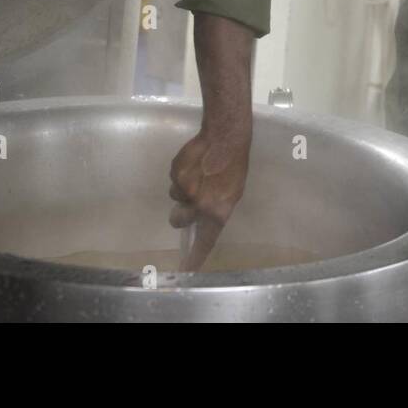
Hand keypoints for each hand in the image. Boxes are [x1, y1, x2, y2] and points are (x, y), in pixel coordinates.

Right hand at [168, 128, 249, 270]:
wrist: (225, 138)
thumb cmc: (234, 166)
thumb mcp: (233, 193)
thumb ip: (216, 210)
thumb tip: (203, 221)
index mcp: (217, 212)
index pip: (204, 241)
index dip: (195, 257)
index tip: (186, 270)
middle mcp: (199, 204)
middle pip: (178, 220)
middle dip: (181, 212)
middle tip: (191, 198)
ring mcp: (185, 188)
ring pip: (175, 197)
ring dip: (183, 190)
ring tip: (197, 173)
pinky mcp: (175, 173)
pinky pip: (173, 180)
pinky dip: (181, 174)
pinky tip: (193, 163)